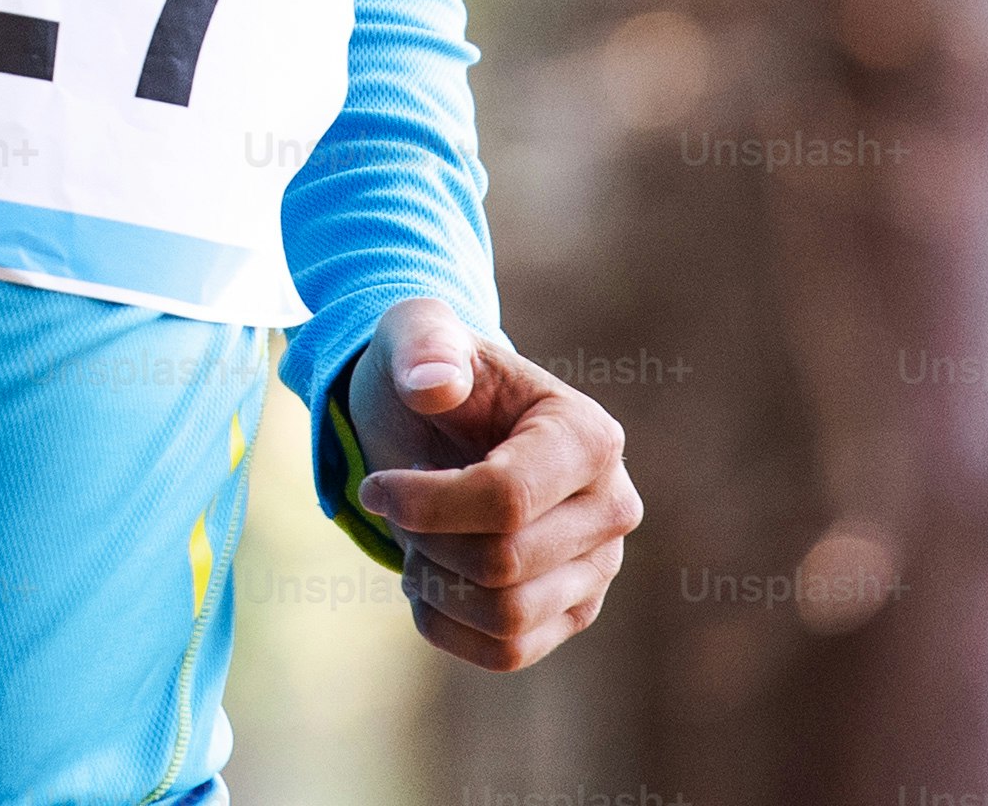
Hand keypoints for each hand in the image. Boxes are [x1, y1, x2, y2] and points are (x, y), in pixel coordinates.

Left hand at [346, 300, 638, 672]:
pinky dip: (448, 625)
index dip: (424, 505)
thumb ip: (424, 345)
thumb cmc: (431, 373)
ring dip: (436, 584)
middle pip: (503, 564)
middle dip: (425, 540)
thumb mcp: (415, 334)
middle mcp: (613, 507)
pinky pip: (508, 653)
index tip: (374, 486)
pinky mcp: (573, 612)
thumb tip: (435, 385)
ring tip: (420, 539)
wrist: (441, 420)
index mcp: (589, 436)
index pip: (507, 501)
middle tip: (399, 504)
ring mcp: (599, 567)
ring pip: (507, 617)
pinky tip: (429, 577)